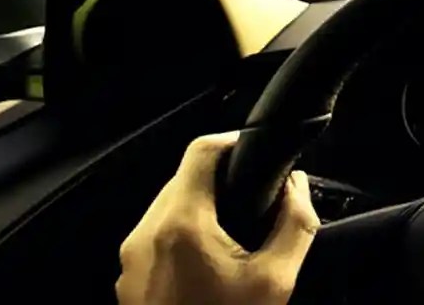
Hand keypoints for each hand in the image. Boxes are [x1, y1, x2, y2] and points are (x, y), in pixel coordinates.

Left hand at [116, 132, 319, 304]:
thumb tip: (296, 186)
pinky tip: (210, 266)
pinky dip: (183, 238)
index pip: (201, 151)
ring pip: (167, 209)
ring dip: (201, 209)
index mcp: (180, 223)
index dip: (234, 141)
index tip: (259, 153)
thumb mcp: (276, 279)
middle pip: (183, 179)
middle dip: (222, 181)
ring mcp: (129, 261)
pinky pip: (156, 240)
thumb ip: (295, 223)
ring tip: (236, 237)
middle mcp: (144, 234)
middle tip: (257, 200)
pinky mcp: (126, 283)